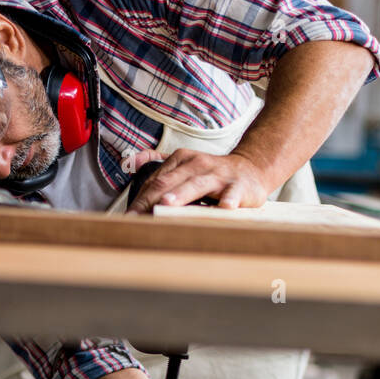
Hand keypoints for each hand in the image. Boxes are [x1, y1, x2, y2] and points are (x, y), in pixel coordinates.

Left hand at [126, 147, 269, 212]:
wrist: (251, 169)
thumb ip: (159, 163)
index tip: (128, 218)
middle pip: (170, 183)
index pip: (156, 181)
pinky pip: (231, 194)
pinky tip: (224, 208)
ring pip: (196, 185)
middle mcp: (198, 165)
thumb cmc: (213, 173)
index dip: (140, 200)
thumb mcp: (186, 162)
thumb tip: (132, 162)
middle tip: (137, 216)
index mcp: (182, 160)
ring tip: (167, 204)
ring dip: (182, 195)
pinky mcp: (238, 186)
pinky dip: (227, 201)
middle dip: (151, 200)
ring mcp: (218, 175)